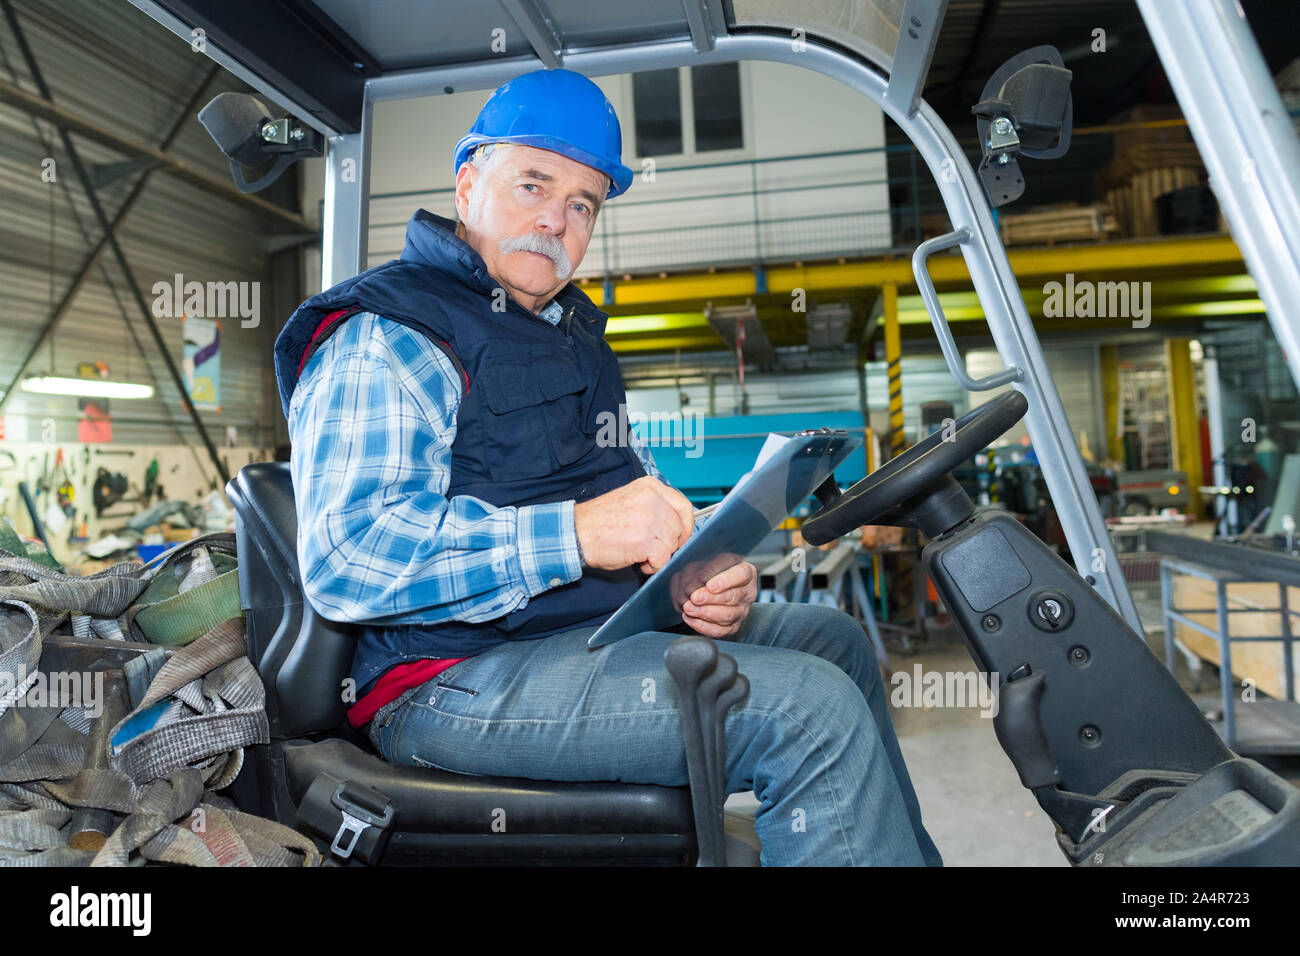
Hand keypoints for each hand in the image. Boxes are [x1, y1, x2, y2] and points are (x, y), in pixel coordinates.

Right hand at [573, 476, 694, 573]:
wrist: (576, 533)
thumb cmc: (600, 521)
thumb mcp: (631, 500)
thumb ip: (655, 506)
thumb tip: (675, 524)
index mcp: (650, 486)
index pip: (683, 506)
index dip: (685, 526)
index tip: (679, 537)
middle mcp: (652, 499)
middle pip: (679, 527)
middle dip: (670, 543)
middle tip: (653, 548)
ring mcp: (650, 519)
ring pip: (672, 544)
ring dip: (660, 555)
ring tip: (641, 554)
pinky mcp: (645, 541)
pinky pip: (663, 558)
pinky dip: (654, 566)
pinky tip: (640, 562)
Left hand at [681, 560, 757, 637]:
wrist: (707, 585)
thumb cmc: (710, 571)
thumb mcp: (708, 562)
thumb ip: (704, 568)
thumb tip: (695, 581)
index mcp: (746, 572)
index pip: (741, 574)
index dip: (726, 580)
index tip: (710, 585)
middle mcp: (747, 593)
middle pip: (733, 597)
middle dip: (711, 599)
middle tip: (694, 597)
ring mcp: (741, 611)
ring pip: (727, 616)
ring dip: (705, 613)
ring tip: (689, 608)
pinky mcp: (733, 626)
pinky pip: (720, 631)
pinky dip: (703, 626)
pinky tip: (690, 618)